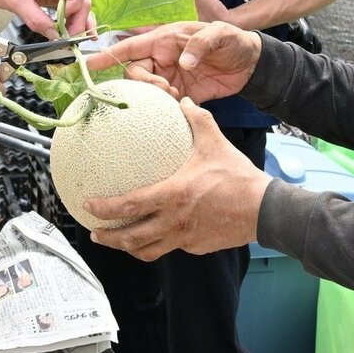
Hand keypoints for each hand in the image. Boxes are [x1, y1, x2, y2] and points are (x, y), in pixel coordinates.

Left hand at [0, 0, 91, 37]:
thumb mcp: (17, 3)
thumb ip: (37, 20)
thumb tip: (55, 37)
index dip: (74, 4)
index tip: (62, 19)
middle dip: (78, 18)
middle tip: (69, 37)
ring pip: (79, 3)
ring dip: (78, 21)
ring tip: (74, 39)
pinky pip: (70, 6)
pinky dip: (73, 19)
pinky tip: (79, 31)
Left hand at [86, 99, 269, 259]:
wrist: (264, 210)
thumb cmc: (238, 177)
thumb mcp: (214, 142)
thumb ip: (197, 119)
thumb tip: (184, 102)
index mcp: (173, 195)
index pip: (131, 205)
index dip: (105, 208)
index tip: (89, 205)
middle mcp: (175, 221)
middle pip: (132, 238)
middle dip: (109, 237)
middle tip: (94, 231)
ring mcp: (186, 237)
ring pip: (149, 250)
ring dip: (129, 247)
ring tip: (118, 241)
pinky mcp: (197, 246)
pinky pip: (173, 247)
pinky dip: (160, 243)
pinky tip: (159, 234)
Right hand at [88, 21, 260, 104]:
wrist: (252, 64)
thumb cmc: (234, 41)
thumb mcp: (220, 34)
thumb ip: (200, 44)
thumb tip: (183, 62)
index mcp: (165, 40)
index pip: (130, 47)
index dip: (108, 55)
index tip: (88, 64)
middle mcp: (162, 58)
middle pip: (135, 73)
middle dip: (143, 83)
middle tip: (166, 89)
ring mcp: (170, 77)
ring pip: (146, 90)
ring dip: (154, 97)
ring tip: (175, 97)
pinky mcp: (181, 93)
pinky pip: (162, 104)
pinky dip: (165, 108)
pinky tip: (177, 108)